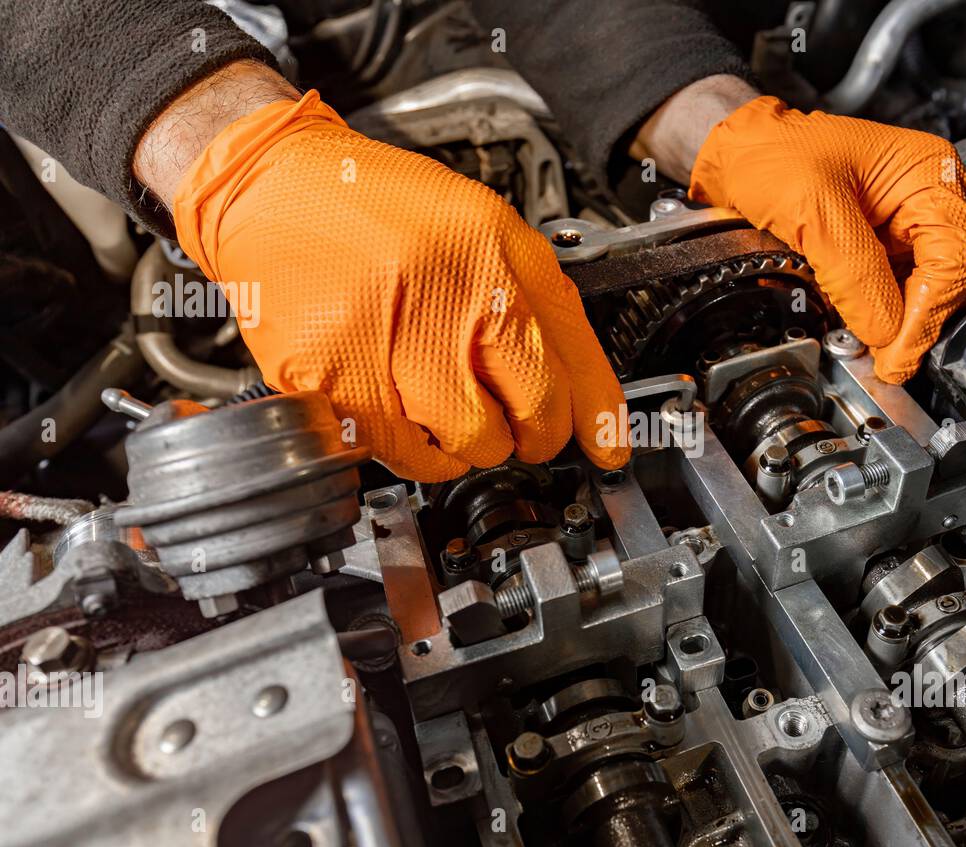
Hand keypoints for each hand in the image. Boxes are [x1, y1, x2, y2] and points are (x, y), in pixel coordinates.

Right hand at [159, 83, 626, 479]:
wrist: (272, 186)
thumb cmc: (382, 206)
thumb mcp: (489, 227)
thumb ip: (546, 304)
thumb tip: (588, 397)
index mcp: (490, 258)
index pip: (564, 365)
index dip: (592, 419)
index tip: (605, 450)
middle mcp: (441, 299)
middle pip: (523, 417)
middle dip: (530, 435)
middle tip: (517, 425)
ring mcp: (382, 344)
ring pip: (465, 447)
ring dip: (472, 446)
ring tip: (453, 410)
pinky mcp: (330, 381)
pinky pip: (398, 454)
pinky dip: (414, 450)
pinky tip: (409, 413)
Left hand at [687, 96, 965, 382]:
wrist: (740, 157)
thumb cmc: (773, 155)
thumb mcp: (811, 208)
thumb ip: (854, 273)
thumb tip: (886, 332)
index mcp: (929, 174)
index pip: (956, 256)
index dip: (929, 313)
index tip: (897, 354)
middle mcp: (931, 198)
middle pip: (958, 277)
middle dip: (925, 321)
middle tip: (889, 360)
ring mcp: (911, 225)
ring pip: (933, 290)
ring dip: (909, 323)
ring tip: (875, 350)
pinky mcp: (888, 249)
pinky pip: (903, 291)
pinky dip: (891, 316)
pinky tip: (868, 330)